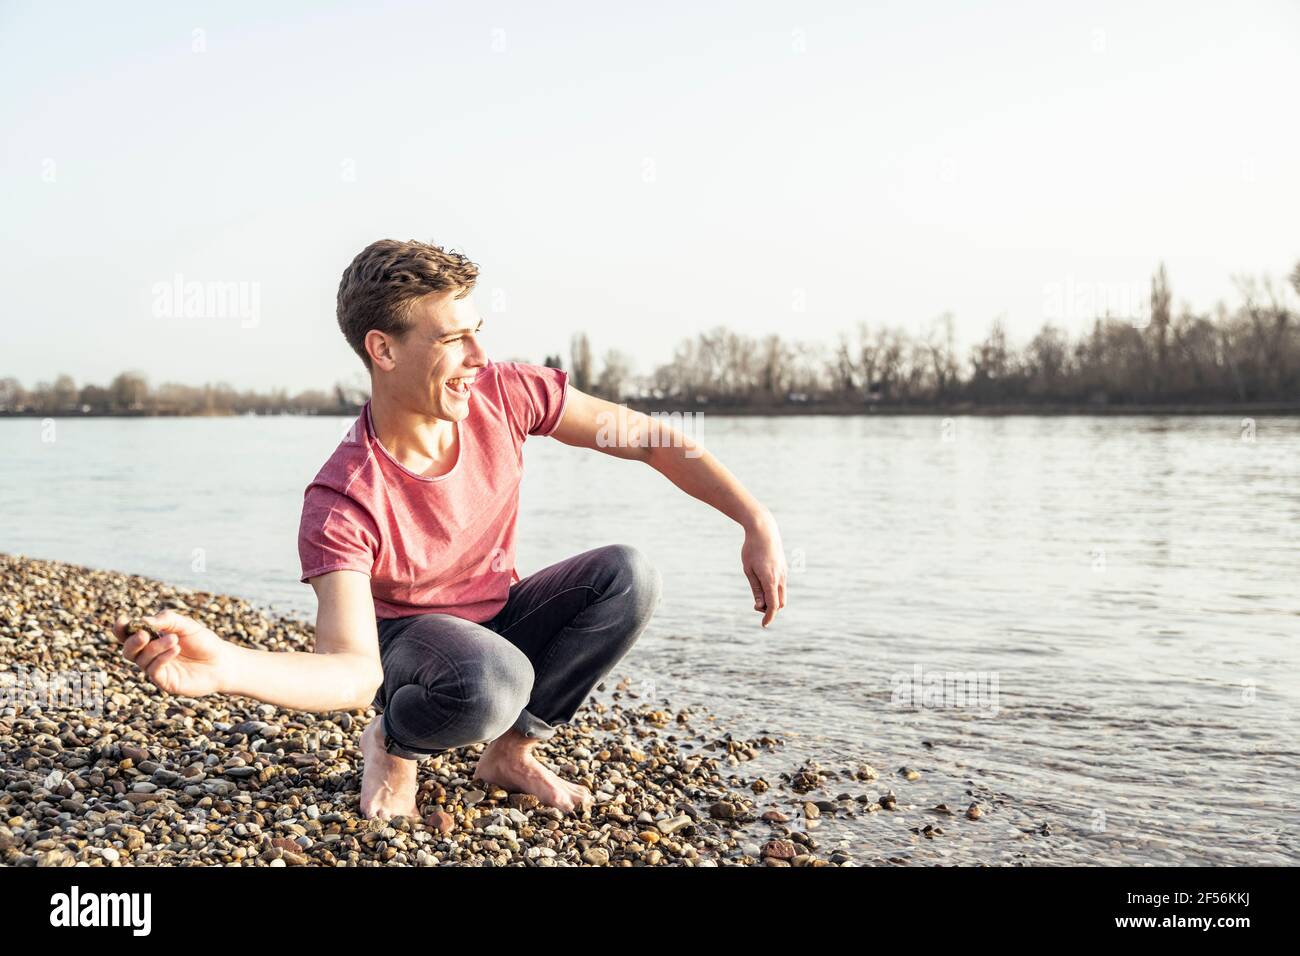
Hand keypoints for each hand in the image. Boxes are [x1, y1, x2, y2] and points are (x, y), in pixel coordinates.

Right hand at [112, 610, 231, 696]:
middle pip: (128, 650)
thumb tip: (143, 620)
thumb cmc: (203, 642)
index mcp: (151, 639)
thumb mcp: (186, 625)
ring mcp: (156, 669)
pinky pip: (154, 670)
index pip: (128, 635)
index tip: (122, 621)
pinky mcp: (164, 681)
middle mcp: (150, 655)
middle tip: (144, 634)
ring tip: (174, 639)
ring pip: (142, 659)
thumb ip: (166, 620)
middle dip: (132, 642)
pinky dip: (162, 658)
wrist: (222, 662)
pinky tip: (176, 649)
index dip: (121, 629)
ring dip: (155, 647)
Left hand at [741, 512, 787, 627]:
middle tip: (756, 605)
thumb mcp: (749, 570)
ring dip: (772, 600)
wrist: (764, 529)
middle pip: (780, 603)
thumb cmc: (751, 549)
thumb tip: (760, 605)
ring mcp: (784, 573)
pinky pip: (781, 585)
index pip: (773, 605)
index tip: (764, 624)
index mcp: (770, 579)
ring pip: (782, 594)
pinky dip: (774, 591)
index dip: (769, 617)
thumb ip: (756, 589)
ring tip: (758, 595)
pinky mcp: (783, 568)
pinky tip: (763, 584)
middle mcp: (780, 577)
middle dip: (770, 609)